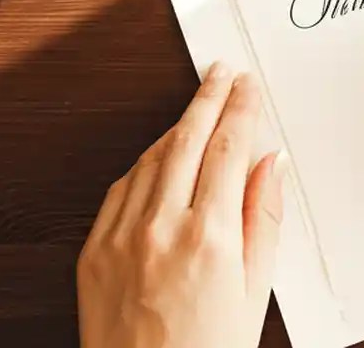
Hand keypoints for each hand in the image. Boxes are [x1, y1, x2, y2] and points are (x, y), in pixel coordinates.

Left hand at [77, 65, 287, 347]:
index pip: (229, 149)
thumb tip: (270, 165)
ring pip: (151, 157)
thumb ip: (263, 220)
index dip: (241, 109)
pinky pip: (121, 188)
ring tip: (197, 106)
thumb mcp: (254, 292)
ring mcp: (121, 237)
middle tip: (221, 72)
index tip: (249, 87)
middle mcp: (161, 228)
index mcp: (210, 238)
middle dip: (208, 97)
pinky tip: (160, 155)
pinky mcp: (94, 251)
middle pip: (187, 139)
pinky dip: (144, 162)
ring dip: (176, 125)